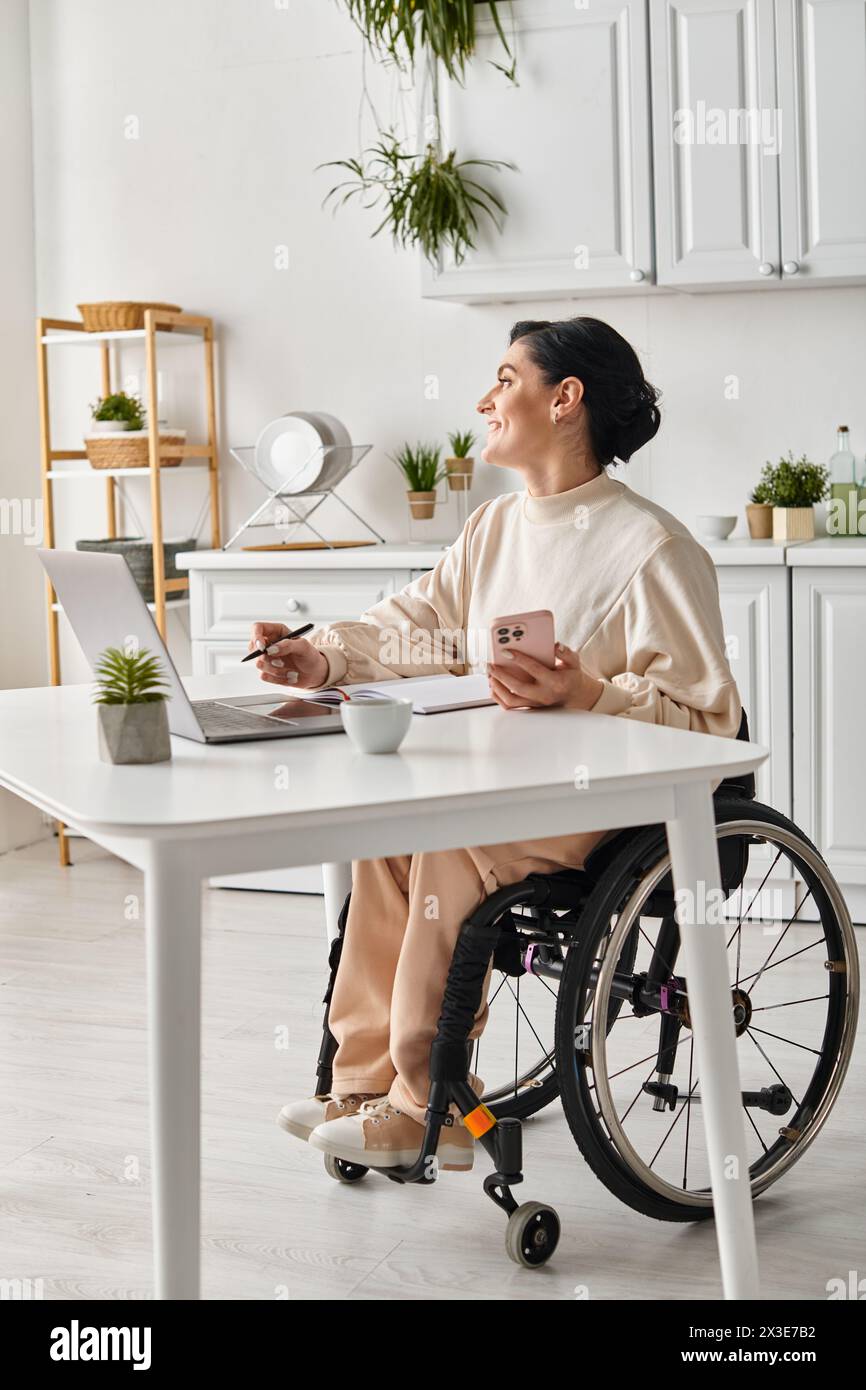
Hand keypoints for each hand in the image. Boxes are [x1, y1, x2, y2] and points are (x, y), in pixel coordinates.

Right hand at [248, 622, 328, 688]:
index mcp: (276, 632)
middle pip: (253, 648)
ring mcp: (267, 659)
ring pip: (259, 664)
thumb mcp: (303, 646)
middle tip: (281, 662)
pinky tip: (290, 676)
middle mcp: (269, 644)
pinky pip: (264, 676)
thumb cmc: (310, 656)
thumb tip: (271, 649)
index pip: (257, 628)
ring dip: (277, 670)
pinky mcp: (268, 672)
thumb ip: (287, 645)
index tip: (262, 647)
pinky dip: (278, 678)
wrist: (315, 673)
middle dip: (266, 658)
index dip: (256, 636)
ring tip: (292, 671)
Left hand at [487, 642, 603, 710]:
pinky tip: (493, 685)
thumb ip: (566, 653)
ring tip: (490, 675)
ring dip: (497, 688)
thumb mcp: (574, 662)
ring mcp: (536, 703)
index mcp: (555, 682)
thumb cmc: (571, 676)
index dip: (519, 659)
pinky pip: (510, 706)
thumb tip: (555, 646)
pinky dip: (499, 697)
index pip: (534, 670)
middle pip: (518, 688)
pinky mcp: (530, 707)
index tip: (505, 651)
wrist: (574, 695)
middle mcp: (544, 695)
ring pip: (512, 700)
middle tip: (491, 665)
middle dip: (502, 676)